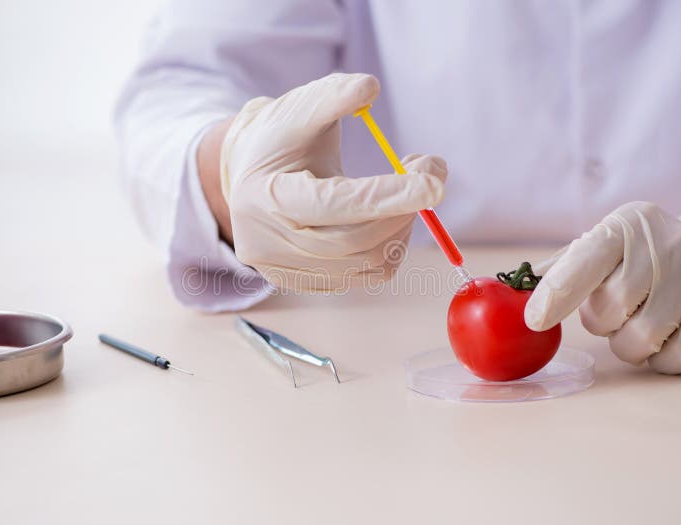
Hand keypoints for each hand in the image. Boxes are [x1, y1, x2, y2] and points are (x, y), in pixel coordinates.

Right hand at [219, 73, 446, 289]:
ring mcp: (283, 269)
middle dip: (404, 210)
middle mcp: (268, 242)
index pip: (333, 203)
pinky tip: (388, 219)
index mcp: (264, 196)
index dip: (388, 195)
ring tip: (409, 194)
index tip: (434, 183)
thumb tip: (370, 87)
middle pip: (354, 241)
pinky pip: (364, 276)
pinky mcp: (303, 281)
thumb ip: (333, 95)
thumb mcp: (300, 108)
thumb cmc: (279, 138)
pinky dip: (389, 247)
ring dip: (402, 228)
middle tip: (430, 174)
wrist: (246, 174)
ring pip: (365, 263)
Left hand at [525, 201, 680, 373]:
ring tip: (636, 322)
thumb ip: (560, 269)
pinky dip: (658, 359)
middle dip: (600, 321)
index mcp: (625, 226)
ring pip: (640, 340)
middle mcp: (665, 248)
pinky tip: (663, 336)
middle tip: (613, 310)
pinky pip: (672, 360)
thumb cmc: (637, 255)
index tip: (534, 320)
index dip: (557, 293)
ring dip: (626, 344)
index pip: (586, 260)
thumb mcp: (601, 246)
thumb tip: (513, 291)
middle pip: (611, 309)